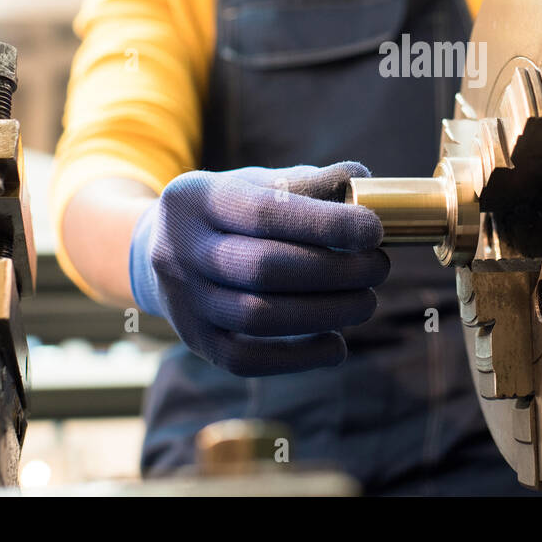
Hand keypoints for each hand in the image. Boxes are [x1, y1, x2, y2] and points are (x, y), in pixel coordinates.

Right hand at [129, 162, 387, 375]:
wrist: (162, 250)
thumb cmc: (231, 212)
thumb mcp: (257, 183)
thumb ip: (308, 183)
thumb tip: (362, 181)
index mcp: (197, 198)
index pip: (265, 213)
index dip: (324, 224)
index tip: (374, 231)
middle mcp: (179, 250)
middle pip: (263, 268)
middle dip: (334, 271)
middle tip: (379, 267)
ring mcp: (182, 300)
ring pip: (257, 317)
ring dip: (326, 313)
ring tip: (367, 301)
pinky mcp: (195, 341)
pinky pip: (247, 360)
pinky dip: (299, 358)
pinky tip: (337, 343)